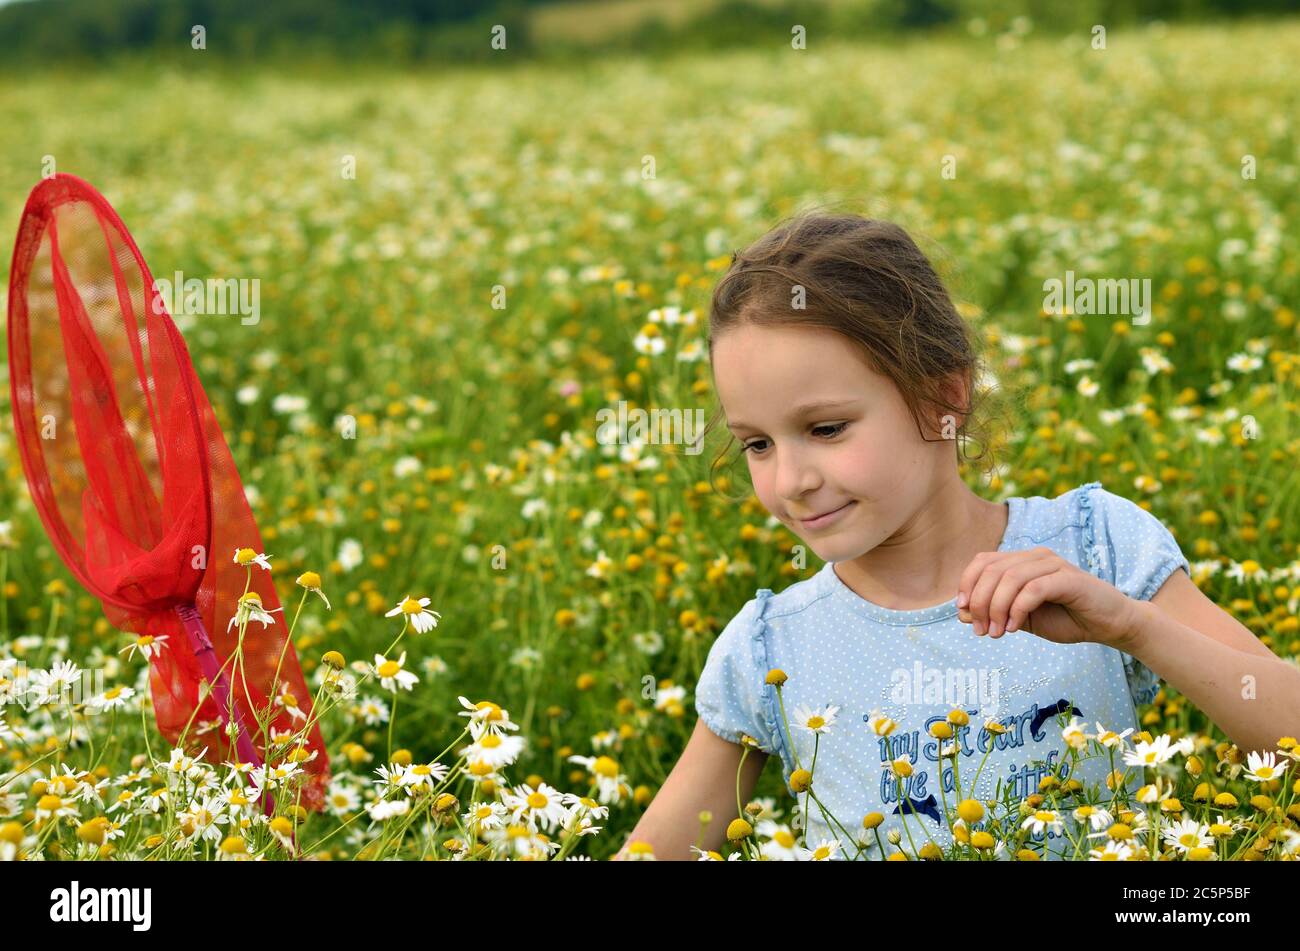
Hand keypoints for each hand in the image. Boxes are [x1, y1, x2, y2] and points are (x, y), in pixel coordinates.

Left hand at [955, 547, 1138, 648]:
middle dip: (980, 602)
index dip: (967, 584)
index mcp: (1022, 561)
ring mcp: (1053, 564)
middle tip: (981, 630)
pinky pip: (1033, 589)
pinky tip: (1015, 627)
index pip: (983, 562)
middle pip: (992, 570)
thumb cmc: (1067, 619)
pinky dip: (1017, 609)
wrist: (1110, 625)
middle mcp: (1035, 557)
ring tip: (998, 632)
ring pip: (1010, 578)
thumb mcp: (1022, 618)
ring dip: (997, 608)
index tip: (962, 612)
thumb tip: (962, 613)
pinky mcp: (1069, 578)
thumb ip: (995, 613)